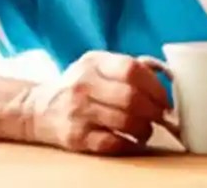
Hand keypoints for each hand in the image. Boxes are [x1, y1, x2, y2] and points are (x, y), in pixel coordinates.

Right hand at [22, 50, 170, 154]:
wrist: (38, 108)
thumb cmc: (80, 86)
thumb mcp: (99, 65)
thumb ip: (131, 65)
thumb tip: (169, 72)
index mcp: (94, 62)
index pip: (131, 69)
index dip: (155, 86)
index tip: (165, 98)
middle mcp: (84, 85)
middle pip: (131, 97)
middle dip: (154, 110)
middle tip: (162, 117)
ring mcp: (78, 111)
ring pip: (125, 121)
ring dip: (144, 129)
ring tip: (147, 129)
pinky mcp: (75, 137)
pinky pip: (111, 143)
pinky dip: (129, 144)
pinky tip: (132, 141)